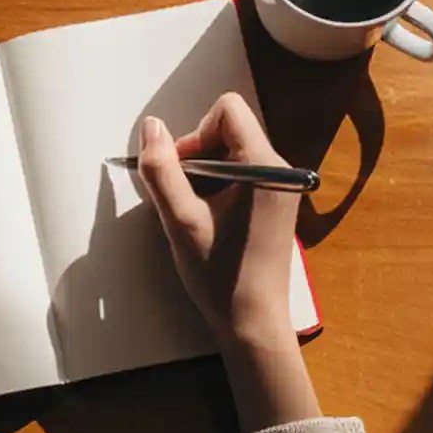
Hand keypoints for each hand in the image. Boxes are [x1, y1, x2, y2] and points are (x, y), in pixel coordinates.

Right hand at [137, 92, 299, 349]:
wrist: (254, 322)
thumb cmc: (219, 274)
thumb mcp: (180, 220)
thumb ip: (162, 169)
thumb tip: (151, 126)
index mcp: (265, 166)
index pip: (228, 110)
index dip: (195, 134)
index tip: (181, 173)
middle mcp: (280, 167)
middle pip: (229, 129)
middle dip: (197, 154)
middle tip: (181, 197)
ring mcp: (282, 185)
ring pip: (232, 151)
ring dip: (203, 173)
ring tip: (193, 212)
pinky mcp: (276, 201)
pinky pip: (242, 172)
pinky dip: (217, 186)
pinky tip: (207, 219)